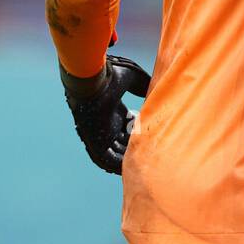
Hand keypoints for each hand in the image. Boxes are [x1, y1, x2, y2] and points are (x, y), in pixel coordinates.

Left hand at [63, 54, 150, 174]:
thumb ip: (143, 84)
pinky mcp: (94, 140)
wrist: (91, 80)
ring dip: (127, 158)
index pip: (126, 126)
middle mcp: (105, 122)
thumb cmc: (109, 75)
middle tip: (152, 152)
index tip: (151, 132)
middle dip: (135, 147)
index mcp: (111, 109)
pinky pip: (105, 158)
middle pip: (122, 141)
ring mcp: (98, 132)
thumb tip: (153, 92)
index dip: (138, 131)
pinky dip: (116, 165)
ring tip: (143, 165)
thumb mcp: (132, 78)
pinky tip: (129, 168)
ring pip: (115, 151)